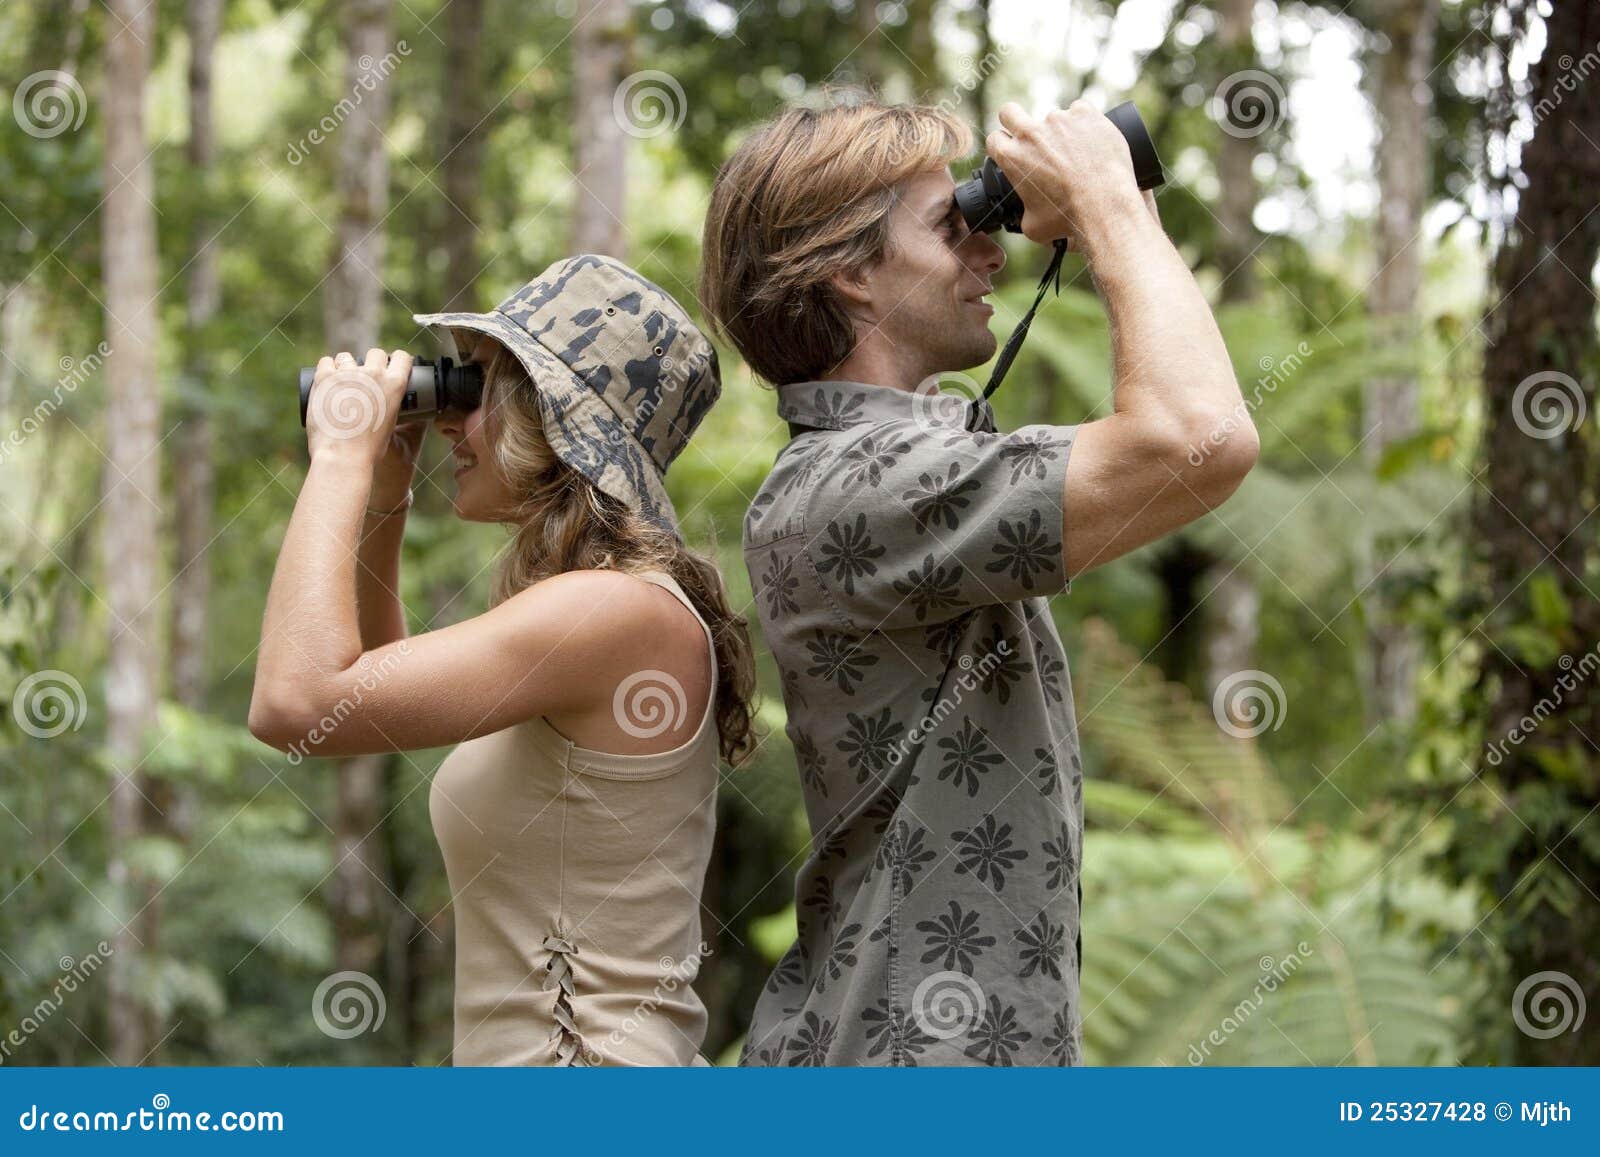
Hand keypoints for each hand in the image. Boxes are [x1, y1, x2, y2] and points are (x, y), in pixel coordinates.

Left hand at [305, 348, 415, 472]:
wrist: (343, 455)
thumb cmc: (368, 449)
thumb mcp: (390, 425)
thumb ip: (388, 406)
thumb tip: (382, 403)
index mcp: (394, 385)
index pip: (402, 357)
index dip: (397, 361)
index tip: (391, 366)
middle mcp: (373, 374)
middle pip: (375, 353)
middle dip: (371, 363)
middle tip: (365, 378)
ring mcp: (348, 373)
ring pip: (347, 357)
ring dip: (346, 366)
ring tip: (342, 384)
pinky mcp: (324, 377)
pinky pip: (326, 362)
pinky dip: (327, 369)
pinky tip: (326, 382)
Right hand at [986, 100, 1146, 251]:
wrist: (1104, 206)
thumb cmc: (1067, 219)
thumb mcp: (1033, 227)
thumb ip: (1023, 212)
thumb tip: (1027, 213)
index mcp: (1012, 158)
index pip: (994, 139)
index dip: (1002, 146)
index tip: (1012, 151)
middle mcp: (1031, 133)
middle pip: (1009, 112)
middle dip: (1015, 120)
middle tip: (1030, 136)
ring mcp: (1058, 120)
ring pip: (1052, 116)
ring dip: (1059, 129)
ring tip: (1076, 153)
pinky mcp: (1085, 114)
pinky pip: (1080, 110)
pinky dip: (1084, 123)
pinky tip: (1091, 141)